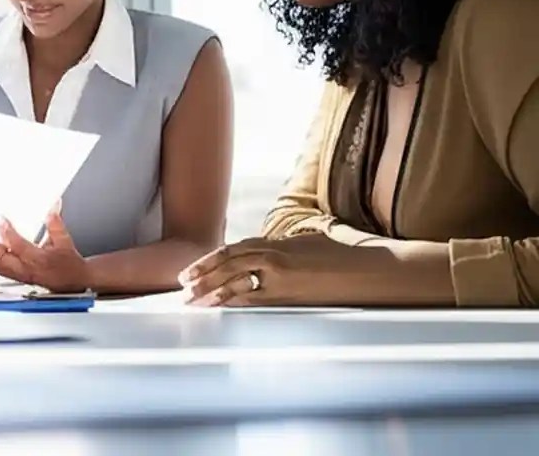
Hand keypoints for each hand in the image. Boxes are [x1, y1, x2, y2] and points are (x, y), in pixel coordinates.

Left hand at [0, 205, 90, 293]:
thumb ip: (56, 223)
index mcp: (36, 259)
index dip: (9, 234)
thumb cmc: (66, 261)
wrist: (69, 283)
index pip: (21, 246)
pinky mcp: (2, 274)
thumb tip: (53, 202)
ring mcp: (9, 272)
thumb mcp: (65, 241)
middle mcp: (20, 268)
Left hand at [178, 233, 377, 306]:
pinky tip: (219, 307)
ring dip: (211, 290)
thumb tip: (261, 259)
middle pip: (228, 262)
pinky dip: (233, 300)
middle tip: (182, 287)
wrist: (368, 269)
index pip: (233, 250)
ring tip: (192, 301)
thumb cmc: (340, 256)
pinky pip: (254, 296)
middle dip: (202, 275)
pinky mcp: (290, 293)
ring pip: (236, 279)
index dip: (210, 261)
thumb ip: (282, 249)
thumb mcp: (306, 244)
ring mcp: (281, 275)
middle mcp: (274, 255)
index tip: (191, 272)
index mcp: (276, 244)